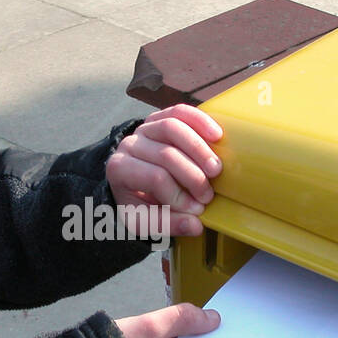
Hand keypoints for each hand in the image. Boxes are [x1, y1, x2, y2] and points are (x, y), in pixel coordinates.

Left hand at [106, 104, 223, 238]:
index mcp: (120, 169)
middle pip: (166, 154)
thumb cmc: (138, 202)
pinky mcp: (159, 117)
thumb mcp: (144, 221)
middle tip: (208, 195)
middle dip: (193, 176)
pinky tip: (217, 135)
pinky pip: (180, 111)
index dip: (180, 195)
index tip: (197, 209)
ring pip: (173, 128)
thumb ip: (166, 224)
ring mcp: (144, 128)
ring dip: (200, 149)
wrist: (130, 180)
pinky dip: (200, 120)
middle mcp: (129, 144)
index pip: (156, 178)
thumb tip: (195, 225)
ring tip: (216, 169)